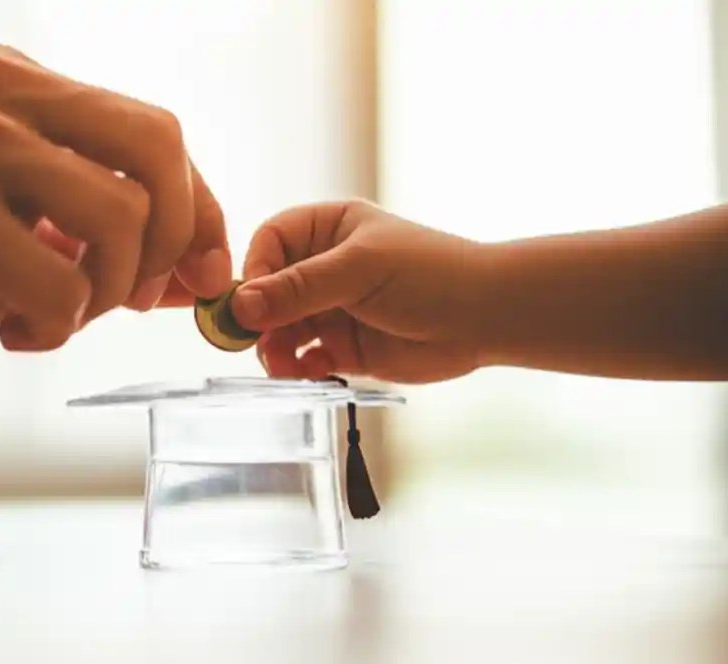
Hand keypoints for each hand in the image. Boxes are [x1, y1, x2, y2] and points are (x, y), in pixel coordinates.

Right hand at [0, 44, 230, 386]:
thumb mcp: (22, 233)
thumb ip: (108, 233)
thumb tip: (209, 270)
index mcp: (12, 81)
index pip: (155, 131)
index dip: (201, 210)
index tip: (206, 274)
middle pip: (159, 146)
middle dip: (175, 239)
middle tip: (135, 299)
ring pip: (125, 218)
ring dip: (106, 295)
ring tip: (49, 315)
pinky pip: (67, 284)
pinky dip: (56, 328)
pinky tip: (9, 332)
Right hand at [230, 201, 482, 383]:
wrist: (485, 317)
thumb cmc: (429, 274)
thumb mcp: (358, 270)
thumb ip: (298, 289)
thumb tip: (241, 305)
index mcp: (328, 229)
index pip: (270, 242)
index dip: (254, 270)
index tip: (249, 301)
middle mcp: (326, 267)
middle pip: (269, 291)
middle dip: (260, 318)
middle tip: (255, 344)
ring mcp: (334, 308)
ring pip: (283, 329)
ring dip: (275, 348)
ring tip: (282, 365)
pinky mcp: (346, 347)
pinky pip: (306, 358)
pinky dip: (299, 367)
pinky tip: (309, 371)